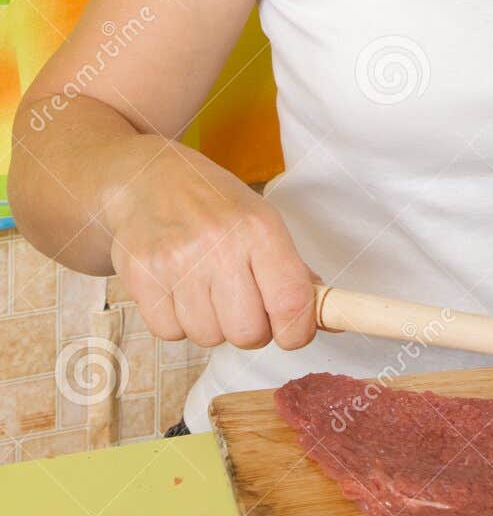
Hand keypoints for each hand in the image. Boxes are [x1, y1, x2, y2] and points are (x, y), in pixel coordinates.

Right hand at [105, 139, 317, 351]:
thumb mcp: (262, 221)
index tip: (294, 331)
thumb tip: (329, 317)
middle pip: (248, 334)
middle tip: (243, 302)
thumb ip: (294, 271)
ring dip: (212, 324)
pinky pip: (170, 333)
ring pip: (208, 338)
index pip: (291, 304)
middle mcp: (219, 245)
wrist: (147, 177)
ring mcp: (176, 262)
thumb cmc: (214, 202)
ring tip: (206, 288)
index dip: (298, 331)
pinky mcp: (141, 277)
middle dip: (251, 329)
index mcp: (259, 229)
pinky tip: (178, 290)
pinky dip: (177, 321)